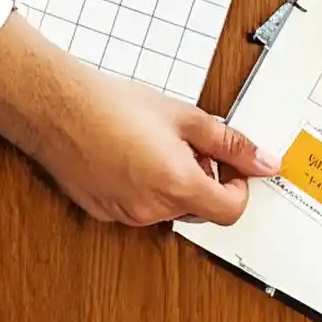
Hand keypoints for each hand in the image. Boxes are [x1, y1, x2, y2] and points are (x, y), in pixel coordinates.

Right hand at [32, 70, 279, 226]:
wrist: (56, 107)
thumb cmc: (115, 107)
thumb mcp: (186, 118)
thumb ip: (232, 145)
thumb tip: (266, 162)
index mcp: (179, 186)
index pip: (232, 211)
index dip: (240, 189)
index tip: (233, 167)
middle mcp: (153, 210)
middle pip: (200, 208)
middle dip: (204, 180)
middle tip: (188, 144)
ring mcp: (126, 215)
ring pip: (169, 208)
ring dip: (174, 183)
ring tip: (153, 145)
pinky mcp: (103, 213)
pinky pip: (139, 207)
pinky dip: (145, 188)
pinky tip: (129, 156)